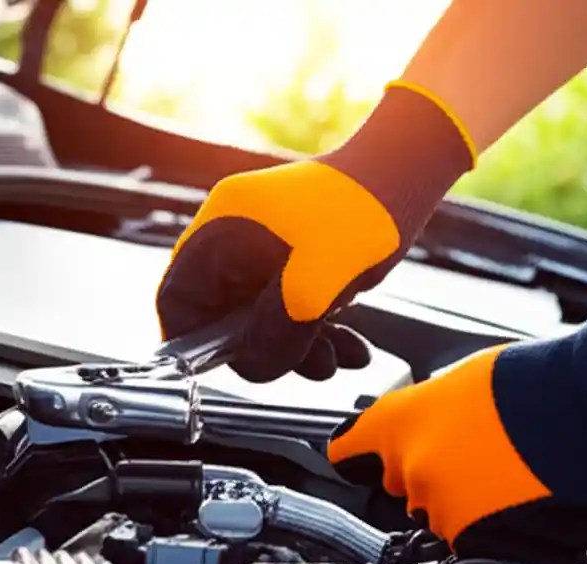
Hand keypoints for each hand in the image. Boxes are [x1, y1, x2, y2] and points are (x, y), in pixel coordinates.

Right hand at [156, 82, 475, 382]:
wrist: (408, 171)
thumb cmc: (363, 213)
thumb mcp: (315, 290)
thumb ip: (275, 336)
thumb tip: (252, 369)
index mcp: (222, 231)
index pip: (178, 299)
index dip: (192, 342)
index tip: (224, 369)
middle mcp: (235, 237)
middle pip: (224, 315)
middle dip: (265, 349)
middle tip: (307, 364)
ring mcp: (264, 246)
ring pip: (262, 317)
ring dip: (300, 346)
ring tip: (340, 358)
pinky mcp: (294, 255)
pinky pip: (290, 305)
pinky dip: (317, 330)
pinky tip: (352, 345)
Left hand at [328, 283, 586, 563]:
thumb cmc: (544, 381)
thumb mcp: (465, 381)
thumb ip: (427, 416)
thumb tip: (422, 434)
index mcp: (400, 424)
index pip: (347, 454)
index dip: (360, 459)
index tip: (363, 463)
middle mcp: (413, 471)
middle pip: (403, 490)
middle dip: (434, 478)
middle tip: (480, 455)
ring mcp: (447, 513)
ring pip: (443, 520)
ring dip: (469, 505)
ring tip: (513, 473)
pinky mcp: (485, 544)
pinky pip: (478, 544)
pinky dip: (498, 528)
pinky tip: (525, 497)